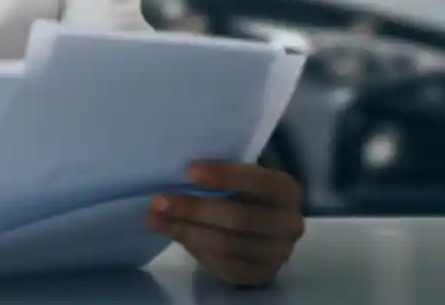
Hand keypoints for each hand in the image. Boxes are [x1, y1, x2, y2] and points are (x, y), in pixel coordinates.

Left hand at [148, 162, 304, 287]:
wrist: (264, 232)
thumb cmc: (245, 194)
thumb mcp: (241, 178)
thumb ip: (220, 176)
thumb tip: (177, 175)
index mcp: (286, 191)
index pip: (258, 181)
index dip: (224, 176)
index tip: (189, 171)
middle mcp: (289, 224)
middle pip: (238, 218)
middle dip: (194, 209)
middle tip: (159, 201)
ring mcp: (277, 253)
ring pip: (227, 245)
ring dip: (186, 231)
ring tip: (155, 219)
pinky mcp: (259, 274)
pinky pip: (222, 265)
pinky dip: (194, 249)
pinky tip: (174, 233)